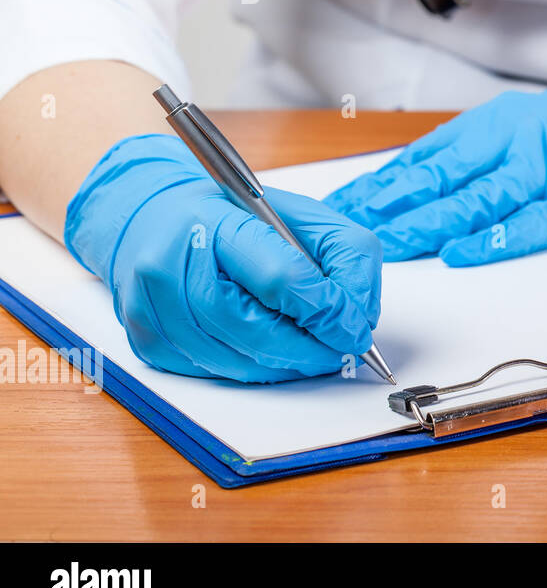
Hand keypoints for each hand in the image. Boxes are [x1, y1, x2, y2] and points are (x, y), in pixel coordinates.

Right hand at [64, 134, 382, 382]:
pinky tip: (272, 353)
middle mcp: (173, 265)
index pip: (281, 277)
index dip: (327, 311)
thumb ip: (343, 253)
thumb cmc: (231, 217)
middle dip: (311, 349)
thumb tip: (360, 315)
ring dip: (287, 365)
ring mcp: (153, 307)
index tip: (357, 329)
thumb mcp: (299, 214)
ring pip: (237, 360)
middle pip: (256, 330)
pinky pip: (213, 373)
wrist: (151, 219)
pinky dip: (254, 369)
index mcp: (214, 221)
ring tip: (314, 354)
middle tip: (342, 351)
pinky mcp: (146, 340)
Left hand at [326, 57, 546, 264]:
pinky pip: (537, 222)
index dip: (383, 180)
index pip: (431, 152)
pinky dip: (498, 238)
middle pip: (441, 173)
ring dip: (427, 223)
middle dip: (387, 204)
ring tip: (383, 242)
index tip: (342, 202)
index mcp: (512, 120)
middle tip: (339, 226)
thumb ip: (502, 155)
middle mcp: (526, 137)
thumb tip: (440, 188)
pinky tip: (462, 251)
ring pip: (478, 198)